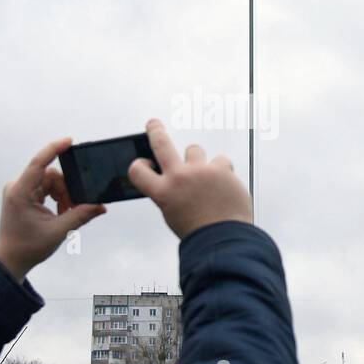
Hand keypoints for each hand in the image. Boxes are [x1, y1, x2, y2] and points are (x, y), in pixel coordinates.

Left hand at [0, 137, 105, 282]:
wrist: (10, 260)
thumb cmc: (27, 247)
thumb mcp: (58, 231)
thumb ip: (80, 215)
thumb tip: (101, 206)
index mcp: (20, 192)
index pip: (39, 163)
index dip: (54, 149)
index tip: (69, 141)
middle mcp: (17, 187)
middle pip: (50, 175)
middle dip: (66, 189)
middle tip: (74, 207)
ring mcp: (19, 191)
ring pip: (49, 182)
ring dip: (62, 194)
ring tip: (67, 213)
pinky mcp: (23, 196)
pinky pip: (45, 188)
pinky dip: (56, 197)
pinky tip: (61, 211)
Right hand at [127, 119, 251, 238]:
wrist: (225, 239)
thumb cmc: (199, 232)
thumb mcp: (174, 214)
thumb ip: (172, 193)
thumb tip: (176, 176)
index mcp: (162, 193)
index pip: (137, 170)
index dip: (139, 165)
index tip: (145, 164)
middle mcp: (179, 178)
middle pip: (161, 144)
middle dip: (155, 131)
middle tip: (153, 124)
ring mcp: (200, 171)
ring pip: (194, 149)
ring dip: (197, 160)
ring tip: (204, 178)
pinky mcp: (221, 169)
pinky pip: (220, 160)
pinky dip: (221, 170)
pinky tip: (224, 186)